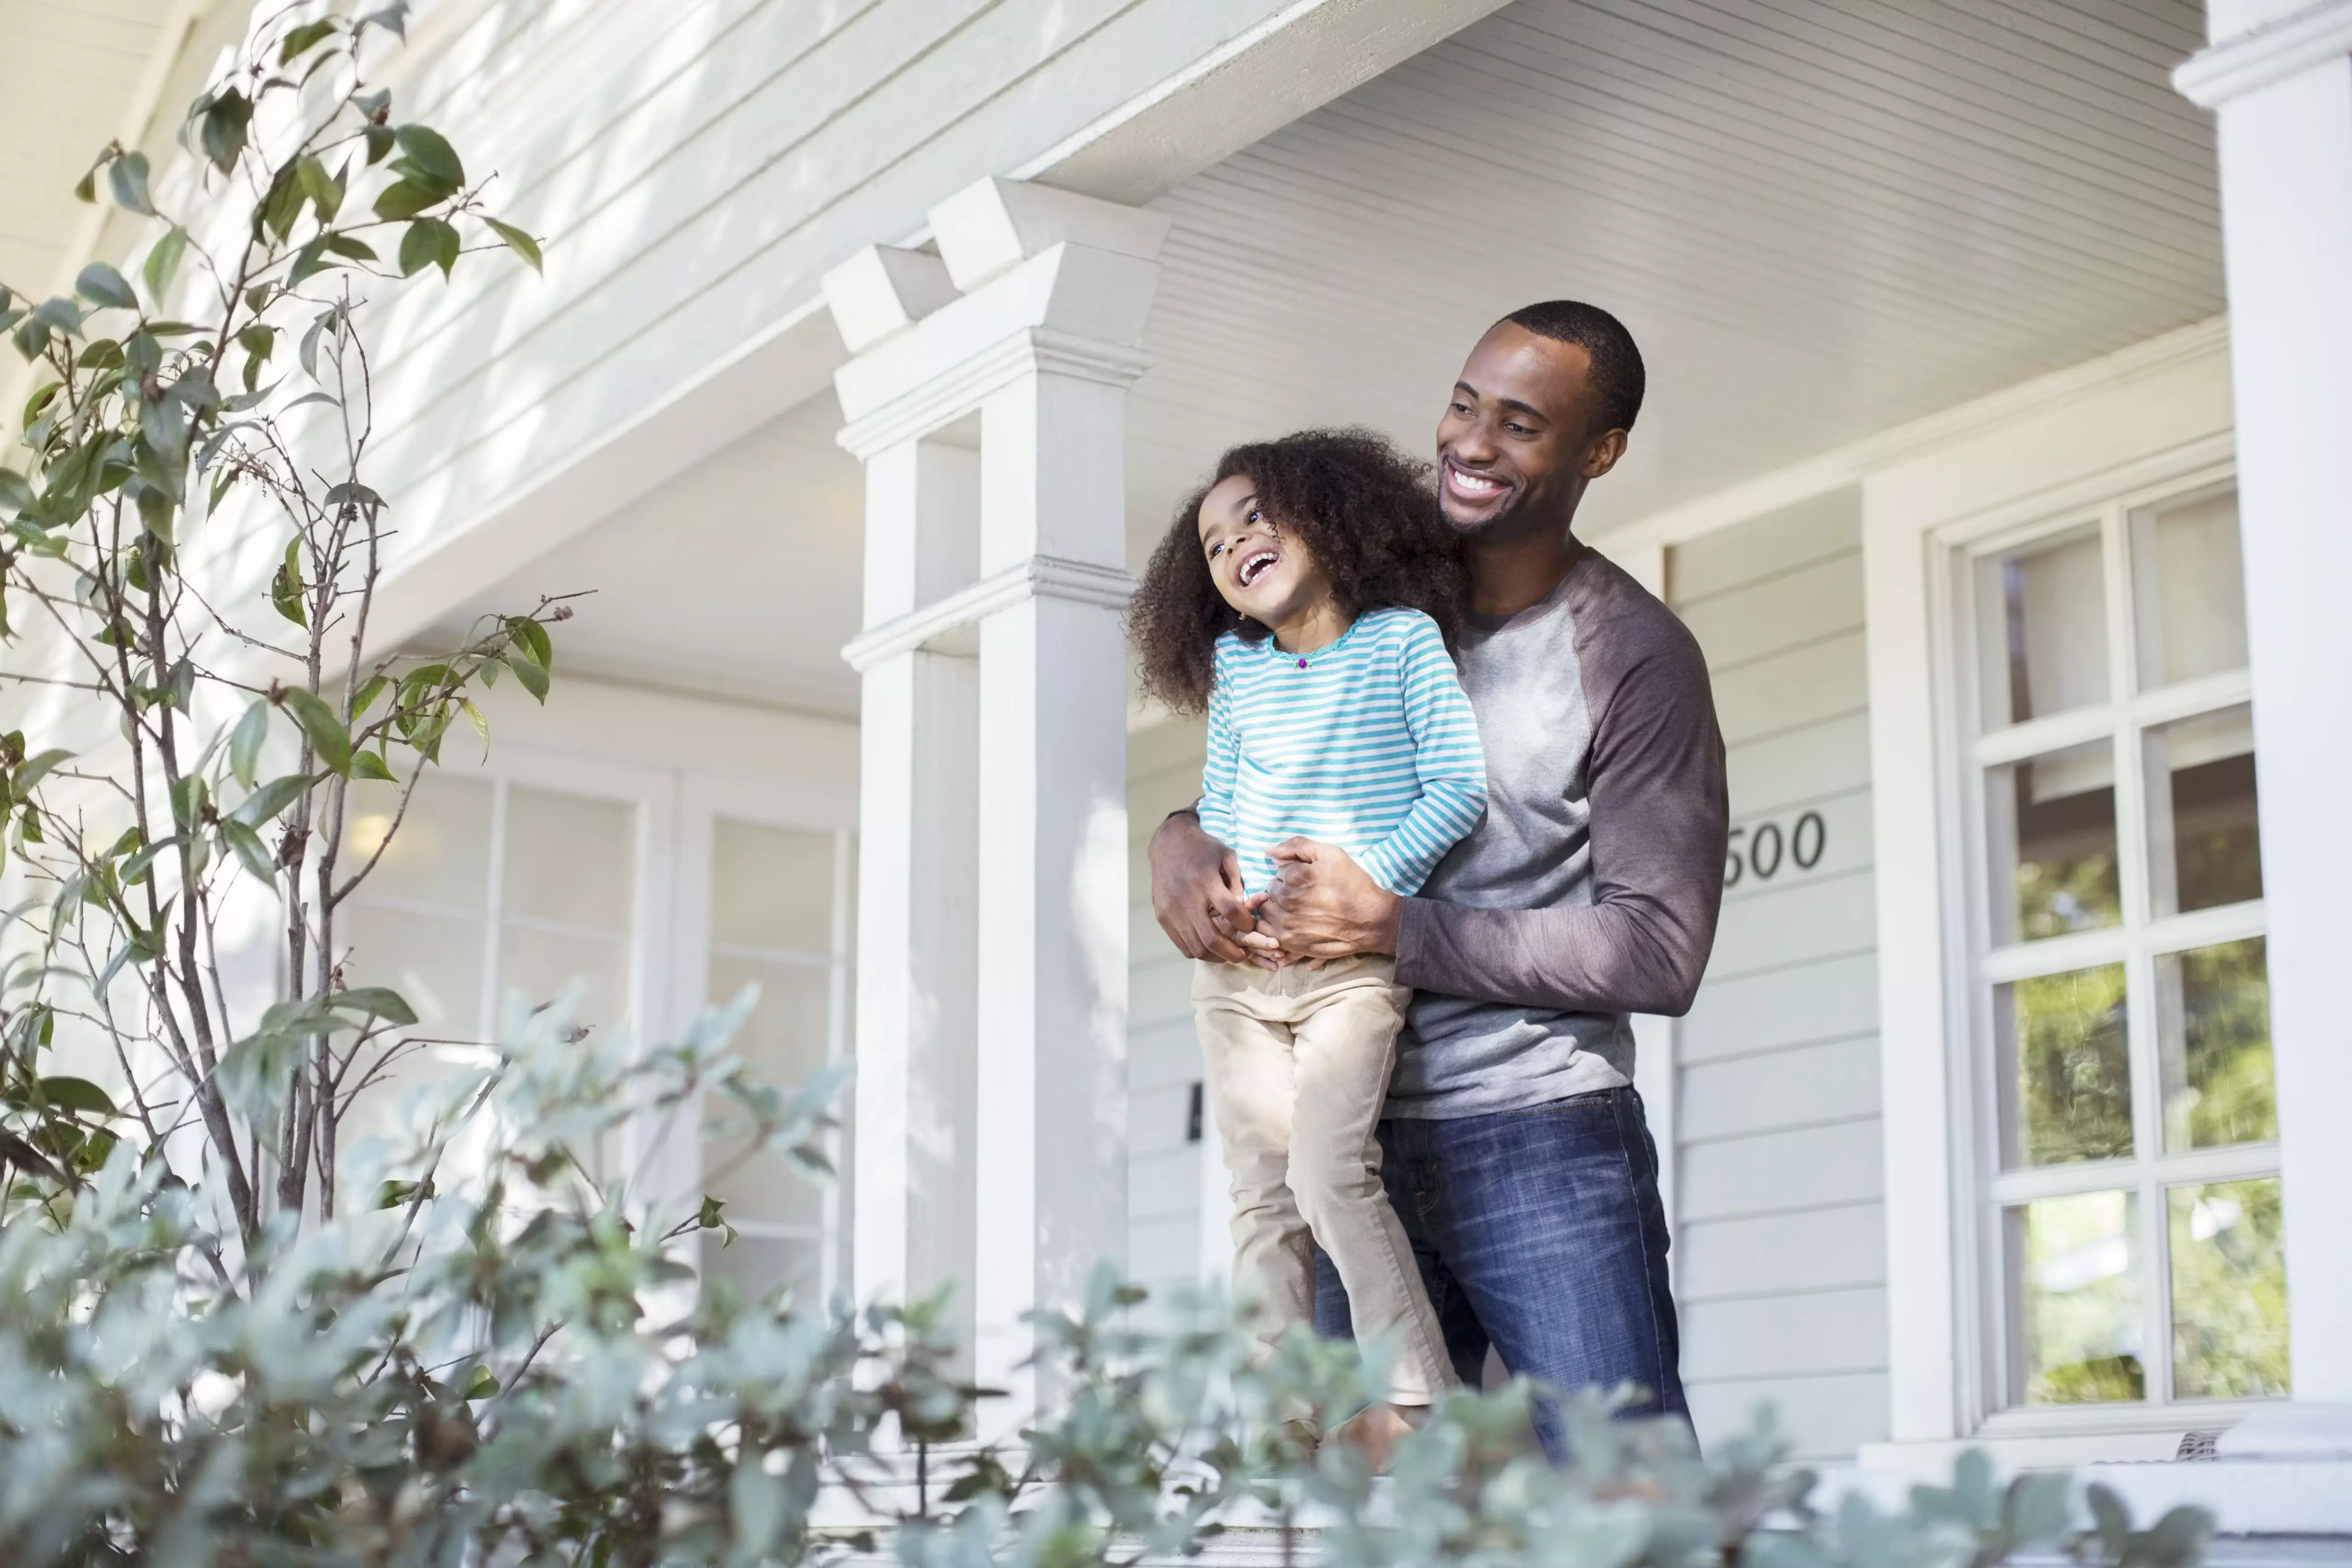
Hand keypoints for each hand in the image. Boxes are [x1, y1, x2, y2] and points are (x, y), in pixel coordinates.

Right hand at [1149, 811, 1260, 963]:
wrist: (1168, 843)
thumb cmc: (1203, 848)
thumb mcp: (1227, 856)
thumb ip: (1238, 882)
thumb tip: (1244, 909)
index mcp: (1206, 881)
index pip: (1231, 912)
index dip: (1247, 924)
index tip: (1252, 925)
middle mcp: (1187, 899)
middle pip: (1212, 939)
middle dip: (1232, 953)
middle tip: (1243, 955)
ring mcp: (1172, 911)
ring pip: (1196, 947)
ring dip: (1215, 956)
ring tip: (1227, 954)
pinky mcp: (1163, 917)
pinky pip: (1182, 945)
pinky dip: (1198, 951)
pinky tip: (1209, 946)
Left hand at [1251, 838, 1402, 962]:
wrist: (1370, 920)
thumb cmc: (1353, 885)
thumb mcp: (1331, 854)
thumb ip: (1298, 846)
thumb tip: (1269, 851)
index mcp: (1294, 876)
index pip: (1279, 870)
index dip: (1293, 873)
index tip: (1308, 881)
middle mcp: (1286, 899)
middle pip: (1270, 890)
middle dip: (1283, 890)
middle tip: (1304, 896)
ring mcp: (1286, 922)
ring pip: (1266, 911)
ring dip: (1276, 909)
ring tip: (1299, 911)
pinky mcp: (1289, 942)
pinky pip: (1268, 933)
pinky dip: (1275, 928)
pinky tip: (1291, 925)